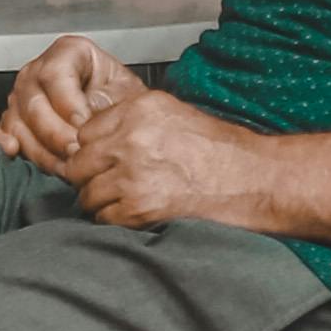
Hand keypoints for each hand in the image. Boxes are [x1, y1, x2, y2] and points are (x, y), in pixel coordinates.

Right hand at [0, 35, 132, 170]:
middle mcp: (38, 70)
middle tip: (78, 152)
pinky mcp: (14, 118)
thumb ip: (108, 102)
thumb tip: (89, 119)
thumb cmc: (119, 98)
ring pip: (19, 122)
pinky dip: (6, 143)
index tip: (84, 123)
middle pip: (34, 101)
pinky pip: (5, 132)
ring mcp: (22, 94)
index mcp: (68, 52)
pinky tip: (14, 151)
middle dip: (57, 133)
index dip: (68, 102)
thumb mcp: (125, 93)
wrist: (113, 113)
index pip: (56, 74)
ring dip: (42, 149)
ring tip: (67, 165)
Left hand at [56, 77, 272, 232]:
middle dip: (89, 176)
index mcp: (138, 110)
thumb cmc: (221, 150)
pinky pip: (103, 218)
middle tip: (109, 183)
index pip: (84, 131)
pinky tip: (136, 213)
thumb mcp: (173, 114)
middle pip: (78, 163)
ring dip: (101, 201)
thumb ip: (131, 120)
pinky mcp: (138, 208)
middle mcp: (131, 139)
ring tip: (125, 200)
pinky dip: (115, 220)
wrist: (253, 179)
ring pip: (86, 194)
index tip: (101, 160)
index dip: (92, 149)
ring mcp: (132, 175)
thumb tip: (94, 136)